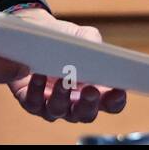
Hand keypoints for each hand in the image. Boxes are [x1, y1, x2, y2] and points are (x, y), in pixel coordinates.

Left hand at [5, 8, 128, 123]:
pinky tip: (39, 75)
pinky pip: (33, 102)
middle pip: (85, 115)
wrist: (36, 34)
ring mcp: (52, 104)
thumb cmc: (66, 40)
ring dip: (61, 97)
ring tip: (63, 80)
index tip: (119, 89)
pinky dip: (36, 90)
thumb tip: (96, 51)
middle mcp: (74, 103)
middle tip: (91, 90)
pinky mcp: (30, 100)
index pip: (110, 104)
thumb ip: (92, 42)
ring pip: (58, 110)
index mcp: (94, 90)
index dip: (116, 101)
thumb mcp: (82, 36)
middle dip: (89, 105)